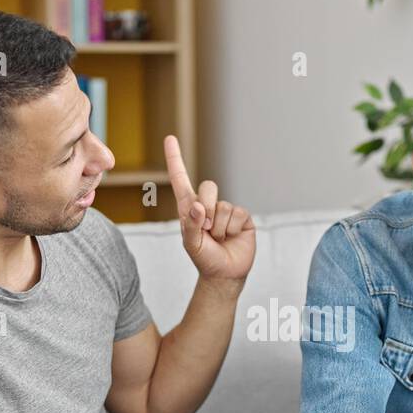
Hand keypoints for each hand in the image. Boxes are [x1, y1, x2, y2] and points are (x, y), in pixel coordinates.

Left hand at [164, 134, 255, 284]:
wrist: (224, 274)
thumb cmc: (204, 257)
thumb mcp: (191, 243)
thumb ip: (190, 225)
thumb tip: (197, 206)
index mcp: (189, 207)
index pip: (181, 179)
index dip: (175, 158)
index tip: (170, 138)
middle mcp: (208, 204)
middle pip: (208, 187)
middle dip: (206, 209)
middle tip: (207, 230)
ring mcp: (225, 209)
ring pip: (222, 205)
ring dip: (219, 227)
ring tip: (219, 239)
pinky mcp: (242, 217)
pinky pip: (236, 214)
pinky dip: (231, 229)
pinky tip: (231, 238)